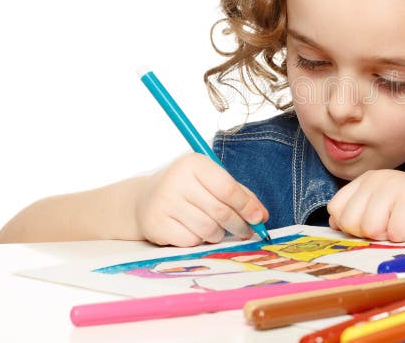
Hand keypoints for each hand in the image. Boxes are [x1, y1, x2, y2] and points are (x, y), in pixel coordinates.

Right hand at [133, 153, 268, 246]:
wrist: (144, 199)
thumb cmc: (187, 189)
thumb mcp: (210, 181)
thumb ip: (238, 195)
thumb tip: (261, 216)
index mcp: (194, 163)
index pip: (227, 188)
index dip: (246, 205)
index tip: (258, 218)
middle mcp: (176, 180)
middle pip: (220, 211)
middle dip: (239, 225)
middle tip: (246, 231)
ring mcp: (164, 202)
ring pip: (207, 229)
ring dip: (218, 234)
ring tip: (216, 229)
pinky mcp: (156, 224)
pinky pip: (191, 241)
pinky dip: (199, 240)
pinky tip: (194, 232)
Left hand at [326, 169, 404, 241]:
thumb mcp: (384, 209)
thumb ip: (359, 214)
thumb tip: (334, 224)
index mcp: (366, 180)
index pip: (336, 208)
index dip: (350, 226)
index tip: (373, 223)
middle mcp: (377, 179)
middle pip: (350, 221)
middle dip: (370, 233)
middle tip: (392, 225)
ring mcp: (395, 187)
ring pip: (370, 229)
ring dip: (390, 235)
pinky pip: (395, 233)